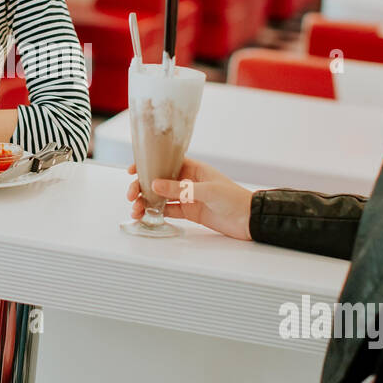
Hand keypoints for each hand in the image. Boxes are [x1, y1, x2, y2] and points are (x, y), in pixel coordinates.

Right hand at [126, 157, 253, 240]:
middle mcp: (188, 182)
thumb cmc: (235, 198)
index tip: (133, 170)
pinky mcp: (189, 212)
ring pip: (161, 197)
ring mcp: (187, 197)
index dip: (148, 165)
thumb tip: (156, 184)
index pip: (166, 163)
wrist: (250, 219)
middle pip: (158, 181)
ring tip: (136, 210)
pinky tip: (146, 216)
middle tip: (132, 195)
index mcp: (193, 169)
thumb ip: (180, 189)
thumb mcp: (207, 190)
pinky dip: (156, 213)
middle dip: (142, 187)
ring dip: (146, 202)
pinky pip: (168, 211)